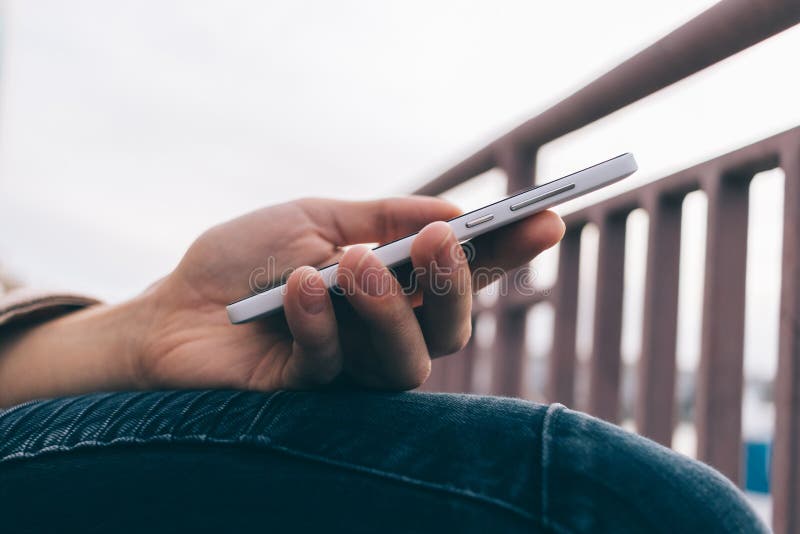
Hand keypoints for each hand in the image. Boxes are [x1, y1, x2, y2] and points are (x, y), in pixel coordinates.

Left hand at [0, 196, 563, 406]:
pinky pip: (335, 364)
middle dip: (453, 283)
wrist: (174, 311)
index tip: (547, 219)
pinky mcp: (314, 397)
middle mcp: (385, 332)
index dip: (508, 252)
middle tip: (438, 243)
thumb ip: (382, 217)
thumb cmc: (244, 260)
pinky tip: (298, 287)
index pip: (463, 274)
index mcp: (393, 285)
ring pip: (408, 359)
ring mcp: (353, 369)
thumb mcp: (316, 218)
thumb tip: (454, 212)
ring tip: (357, 264)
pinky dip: (320, 319)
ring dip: (388, 306)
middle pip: (449, 326)